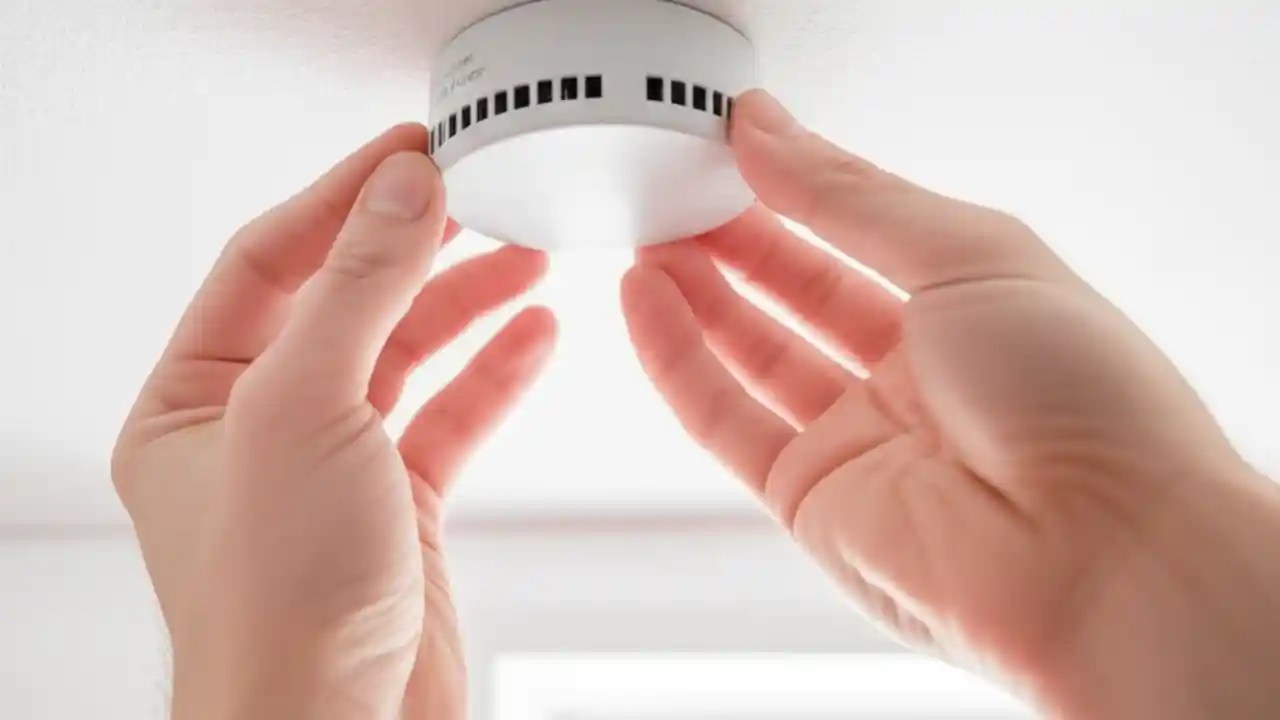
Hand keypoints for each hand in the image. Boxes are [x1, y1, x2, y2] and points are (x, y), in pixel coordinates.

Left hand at [112, 125, 554, 718]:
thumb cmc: (278, 610)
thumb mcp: (303, 409)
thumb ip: (356, 288)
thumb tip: (400, 191)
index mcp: (190, 403)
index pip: (266, 263)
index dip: (338, 197)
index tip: (408, 152)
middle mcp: (255, 431)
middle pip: (341, 302)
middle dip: (411, 244)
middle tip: (474, 189)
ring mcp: (331, 469)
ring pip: (403, 356)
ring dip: (463, 301)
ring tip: (525, 251)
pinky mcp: (399, 510)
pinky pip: (449, 418)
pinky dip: (493, 373)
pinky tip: (533, 335)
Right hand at [623, 91, 1279, 718]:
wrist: (1102, 560)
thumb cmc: (1086, 408)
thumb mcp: (970, 255)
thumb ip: (853, 198)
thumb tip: (770, 134)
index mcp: (973, 309)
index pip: (860, 231)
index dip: (795, 186)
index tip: (733, 144)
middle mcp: (916, 377)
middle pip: (801, 292)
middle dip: (736, 238)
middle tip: (679, 188)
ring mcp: (862, 442)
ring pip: (755, 355)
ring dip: (698, 294)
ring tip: (649, 236)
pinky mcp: (812, 500)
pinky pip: (726, 421)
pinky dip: (678, 361)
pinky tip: (646, 303)